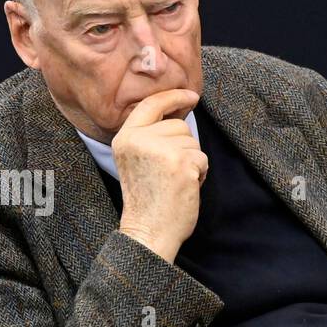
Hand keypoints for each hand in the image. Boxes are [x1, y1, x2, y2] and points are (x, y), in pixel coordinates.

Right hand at [112, 88, 205, 262]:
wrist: (148, 230)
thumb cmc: (146, 198)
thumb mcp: (136, 159)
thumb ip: (150, 135)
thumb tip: (181, 107)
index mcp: (125, 138)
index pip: (151, 104)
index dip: (173, 96)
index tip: (190, 95)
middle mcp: (139, 140)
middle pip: (178, 125)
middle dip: (182, 146)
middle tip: (168, 172)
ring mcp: (161, 150)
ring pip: (192, 142)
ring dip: (191, 161)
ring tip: (173, 180)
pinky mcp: (181, 163)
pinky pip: (202, 158)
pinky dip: (199, 173)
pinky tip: (183, 187)